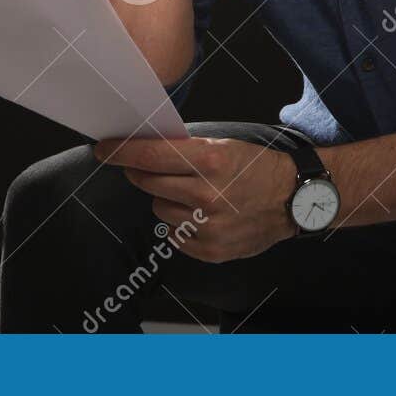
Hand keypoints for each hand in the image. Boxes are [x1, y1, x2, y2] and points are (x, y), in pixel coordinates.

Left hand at [92, 134, 299, 262]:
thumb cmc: (257, 168)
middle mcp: (206, 195)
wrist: (291, 201)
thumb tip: (143, 148)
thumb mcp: (224, 146)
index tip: (103, 149)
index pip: (150, 155)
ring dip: (169, 201)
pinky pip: (173, 235)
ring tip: (196, 196)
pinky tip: (204, 216)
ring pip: (159, 209)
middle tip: (156, 170)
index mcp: (210, 161)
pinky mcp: (209, 249)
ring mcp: (207, 226)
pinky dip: (182, 224)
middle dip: (146, 174)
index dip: (122, 151)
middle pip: (148, 183)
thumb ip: (184, 150)